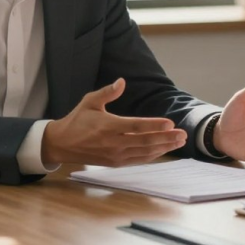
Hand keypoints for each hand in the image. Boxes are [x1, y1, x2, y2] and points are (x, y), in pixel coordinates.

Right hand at [42, 78, 187, 165]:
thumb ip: (107, 92)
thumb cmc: (77, 120)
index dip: (154, 125)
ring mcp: (115, 155)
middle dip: (166, 138)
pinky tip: (163, 150)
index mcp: (108, 126)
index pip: (136, 126)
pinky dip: (152, 156)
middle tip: (183, 135)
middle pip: (145, 141)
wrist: (62, 144)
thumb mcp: (89, 101)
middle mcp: (113, 143)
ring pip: (144, 153)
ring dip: (164, 148)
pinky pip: (138, 160)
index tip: (170, 123)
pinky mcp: (115, 163)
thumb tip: (122, 81)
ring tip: (179, 142)